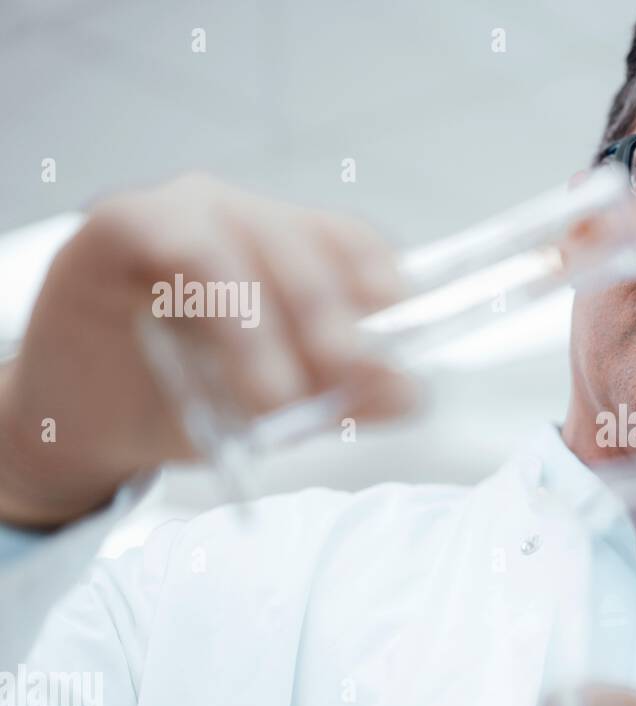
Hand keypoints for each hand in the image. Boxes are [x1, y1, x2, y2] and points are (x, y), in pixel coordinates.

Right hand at [0, 172, 414, 527]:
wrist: (84, 427)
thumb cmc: (185, 401)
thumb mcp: (280, 410)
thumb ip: (347, 398)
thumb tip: (411, 391)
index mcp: (287, 246)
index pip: (350, 241)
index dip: (381, 277)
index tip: (402, 321)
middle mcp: (240, 215)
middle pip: (309, 243)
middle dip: (334, 316)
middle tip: (347, 374)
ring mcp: (181, 211)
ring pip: (252, 247)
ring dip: (272, 330)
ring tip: (277, 399)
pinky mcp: (123, 223)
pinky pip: (186, 250)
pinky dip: (220, 309)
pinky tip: (228, 360)